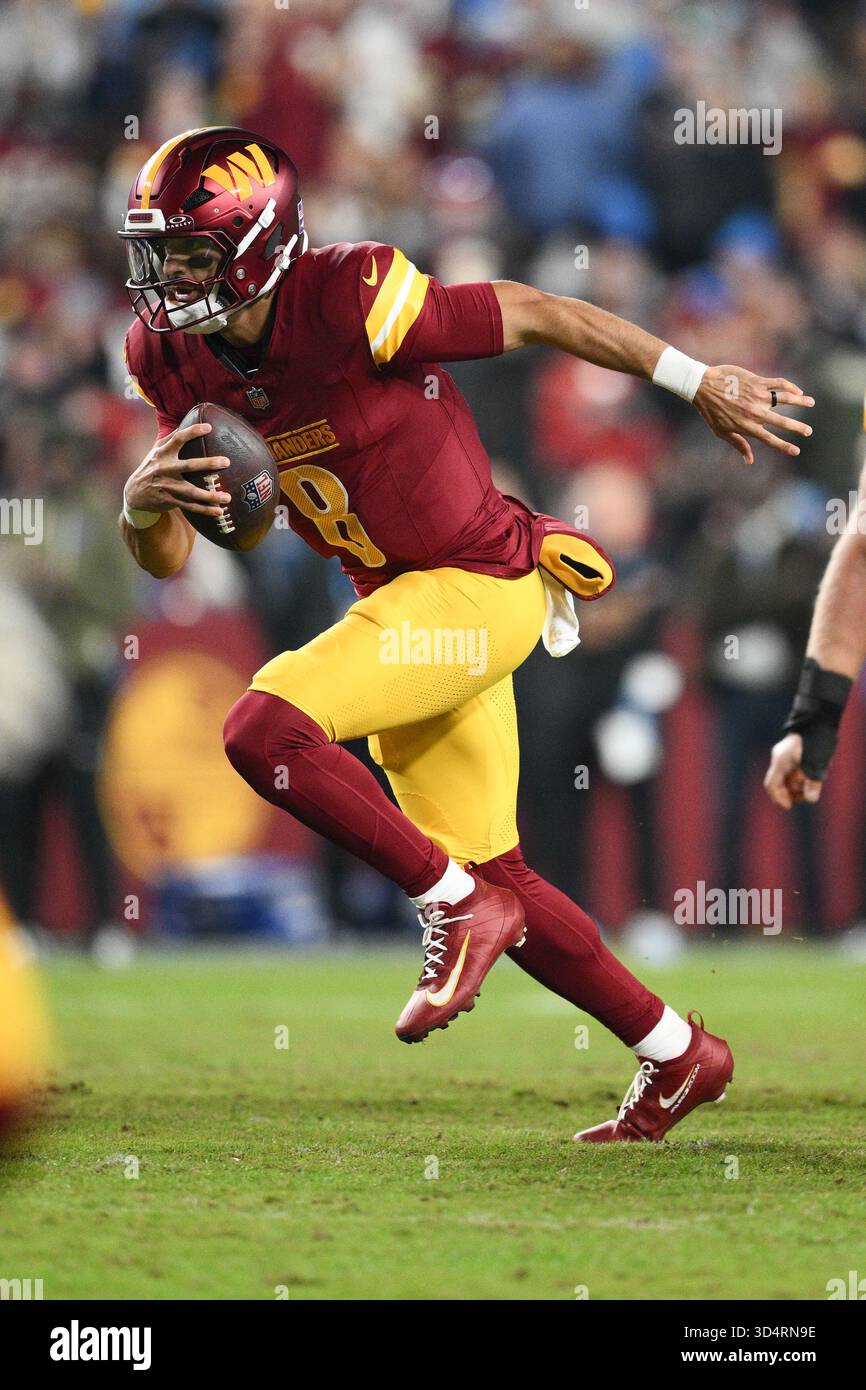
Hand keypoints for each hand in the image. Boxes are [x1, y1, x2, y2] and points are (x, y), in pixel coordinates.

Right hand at [124, 422, 231, 517]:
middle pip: (189, 465)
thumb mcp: (156, 452)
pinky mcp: (169, 501)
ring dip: (210, 495)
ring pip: (192, 491)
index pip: (178, 439)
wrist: (134, 493)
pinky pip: (190, 506)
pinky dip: (205, 510)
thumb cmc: (151, 468)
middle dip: (208, 463)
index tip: (209, 428)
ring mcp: (167, 486)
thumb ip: (170, 440)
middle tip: (227, 461)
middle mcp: (165, 469)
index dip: (192, 432)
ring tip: (227, 497)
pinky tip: (219, 511)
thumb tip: (186, 421)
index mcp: (162, 454)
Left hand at [693, 367, 813, 464]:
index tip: (796, 451)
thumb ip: (739, 444)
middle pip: (782, 422)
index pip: (770, 439)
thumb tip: (749, 460)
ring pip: (785, 399)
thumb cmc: (710, 411)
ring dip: (801, 401)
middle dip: (798, 428)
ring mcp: (758, 396)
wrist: (703, 386)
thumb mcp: (721, 432)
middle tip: (809, 431)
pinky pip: (778, 383)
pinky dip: (790, 386)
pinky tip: (798, 390)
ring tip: (812, 403)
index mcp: (747, 426)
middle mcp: (756, 412)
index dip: (784, 446)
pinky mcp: (758, 382)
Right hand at [763, 732, 823, 809]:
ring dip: (796, 785)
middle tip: (805, 796)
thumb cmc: (816, 738)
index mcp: (780, 761)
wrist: (818, 717)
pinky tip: (811, 776)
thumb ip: (813, 781)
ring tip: (811, 785)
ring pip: (786, 777)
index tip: (789, 806)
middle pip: (779, 783)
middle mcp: (779, 758)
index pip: (771, 785)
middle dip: (791, 792)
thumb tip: (810, 799)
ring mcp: (785, 755)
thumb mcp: (817, 762)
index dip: (779, 798)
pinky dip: (800, 777)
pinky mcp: (792, 752)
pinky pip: (792, 770)